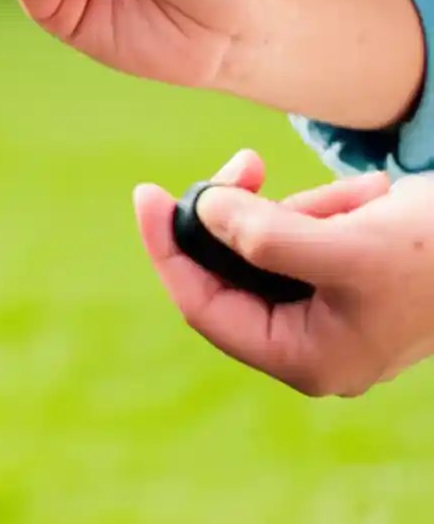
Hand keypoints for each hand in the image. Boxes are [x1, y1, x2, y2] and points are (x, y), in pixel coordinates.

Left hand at [133, 150, 433, 396]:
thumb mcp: (351, 245)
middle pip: (232, 271)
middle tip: (247, 164)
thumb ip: (266, 236)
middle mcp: (312, 346)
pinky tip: (377, 198)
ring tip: (367, 198)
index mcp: (306, 359)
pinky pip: (308, 233)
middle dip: (245, 215)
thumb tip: (202, 211)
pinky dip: (329, 207)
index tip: (147, 193)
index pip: (204, 306)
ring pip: (270, 244)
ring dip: (302, 208)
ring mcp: (331, 313)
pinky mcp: (349, 278)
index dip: (168, 249)